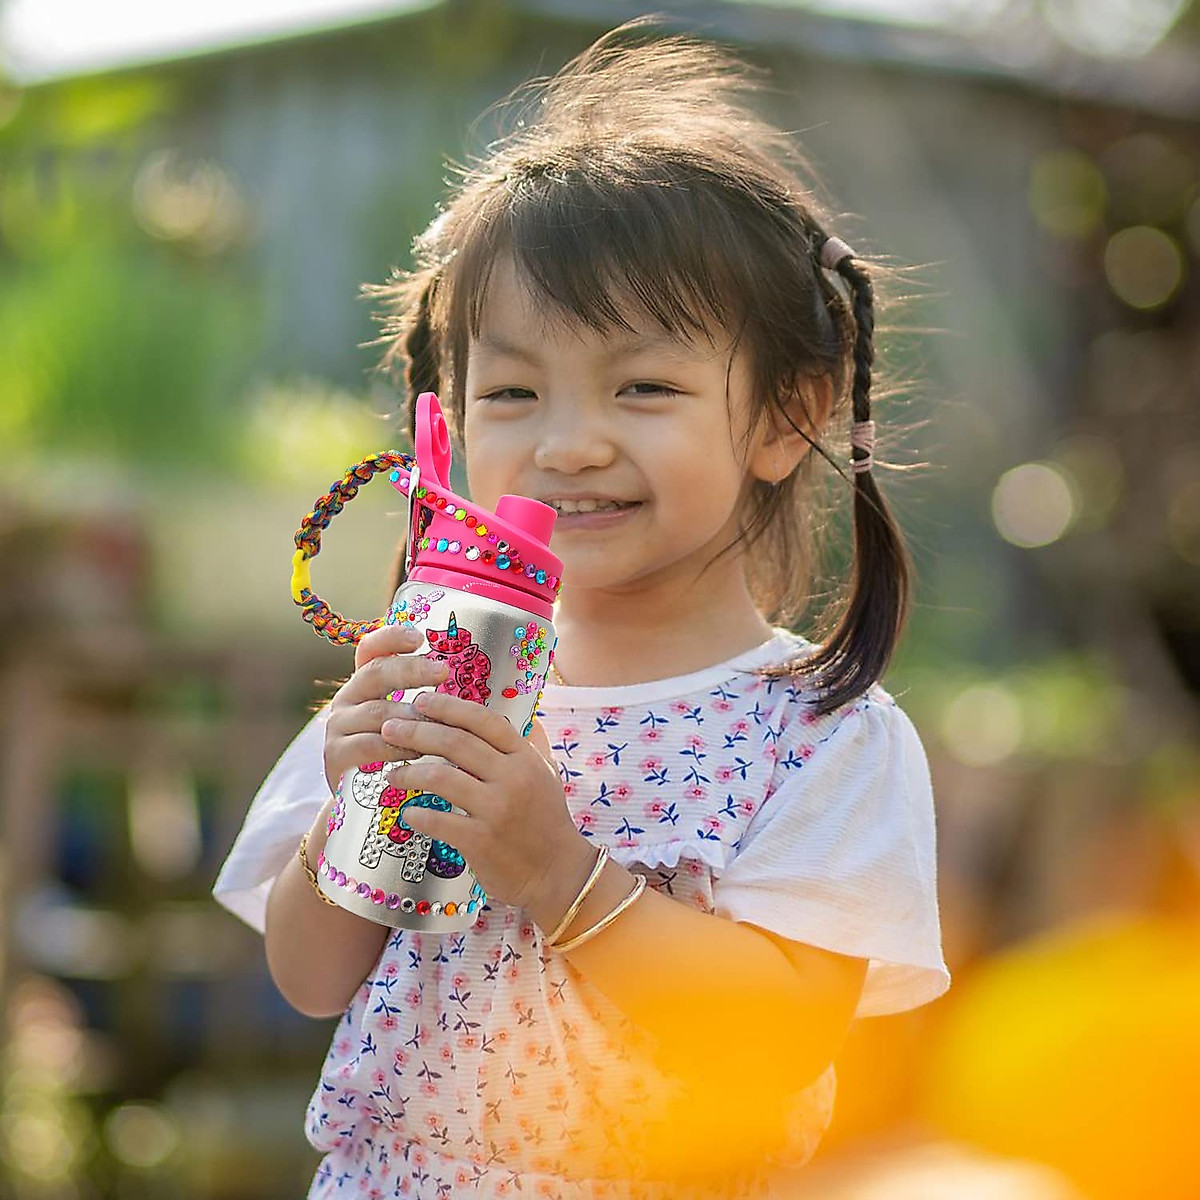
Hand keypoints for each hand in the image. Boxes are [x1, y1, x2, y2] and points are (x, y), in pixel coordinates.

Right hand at [322, 624, 448, 794]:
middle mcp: (347, 698)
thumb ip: (426, 700)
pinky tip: (419, 750)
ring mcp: (338, 726)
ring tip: (440, 719)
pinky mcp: (335, 755)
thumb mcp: (408, 723)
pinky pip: (369, 745)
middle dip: (412, 670)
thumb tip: (466, 675)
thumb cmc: (397, 755)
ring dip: (411, 715)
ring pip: (377, 711)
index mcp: (365, 683)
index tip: (418, 636)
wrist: (361, 803)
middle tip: (444, 671)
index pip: (370, 649)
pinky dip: (396, 747)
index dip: (391, 638)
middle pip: (376, 673)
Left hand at [380, 691, 591, 914]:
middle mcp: (512, 778)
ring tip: (392, 774)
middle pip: (455, 742)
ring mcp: (497, 810)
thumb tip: (503, 717)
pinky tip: (408, 812)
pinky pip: (439, 820)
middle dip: (416, 732)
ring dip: (409, 773)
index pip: (483, 720)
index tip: (421, 701)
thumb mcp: (544, 775)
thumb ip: (524, 746)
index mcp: (525, 758)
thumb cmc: (547, 823)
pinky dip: (418, 814)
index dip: (449, 706)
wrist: (557, 872)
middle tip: (389, 729)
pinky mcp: (482, 841)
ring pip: (441, 777)